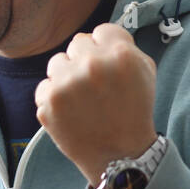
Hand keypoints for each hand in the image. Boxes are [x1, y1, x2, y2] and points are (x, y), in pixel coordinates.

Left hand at [34, 23, 157, 184]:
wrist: (120, 157)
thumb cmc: (133, 112)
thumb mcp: (145, 72)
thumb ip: (125, 46)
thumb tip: (100, 35)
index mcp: (120, 54)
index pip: (101, 31)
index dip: (105, 49)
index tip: (107, 66)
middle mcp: (92, 65)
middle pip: (77, 43)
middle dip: (85, 61)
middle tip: (95, 86)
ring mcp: (68, 83)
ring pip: (57, 62)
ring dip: (66, 77)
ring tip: (82, 99)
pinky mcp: (48, 102)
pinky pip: (44, 86)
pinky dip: (53, 98)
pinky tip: (70, 112)